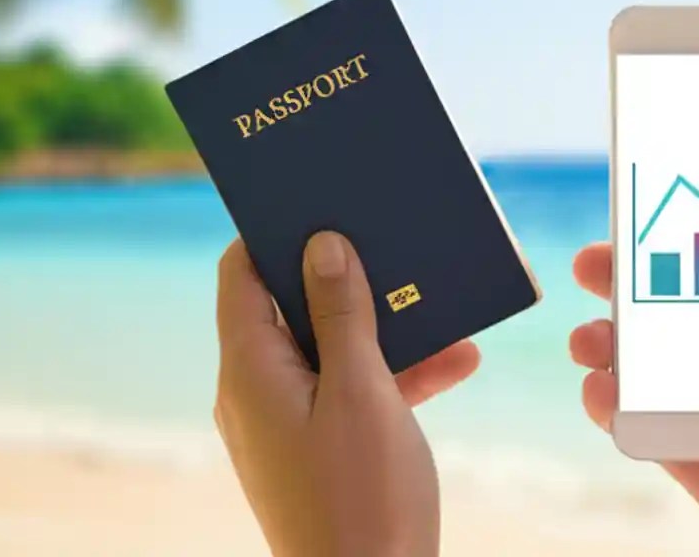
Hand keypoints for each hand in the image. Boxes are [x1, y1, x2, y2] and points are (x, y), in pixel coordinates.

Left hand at [214, 232, 479, 556]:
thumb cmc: (363, 498)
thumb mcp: (362, 393)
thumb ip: (342, 314)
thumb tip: (323, 246)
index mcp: (250, 370)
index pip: (241, 275)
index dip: (272, 232)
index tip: (316, 200)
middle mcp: (258, 391)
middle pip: (291, 307)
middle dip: (346, 274)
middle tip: (390, 237)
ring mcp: (288, 422)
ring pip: (331, 349)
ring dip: (385, 326)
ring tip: (439, 299)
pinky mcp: (319, 448)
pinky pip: (351, 392)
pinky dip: (395, 374)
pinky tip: (458, 360)